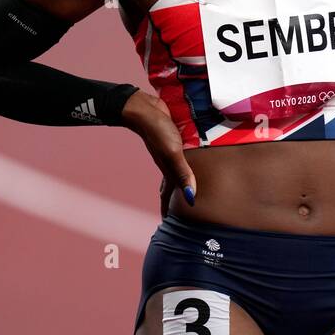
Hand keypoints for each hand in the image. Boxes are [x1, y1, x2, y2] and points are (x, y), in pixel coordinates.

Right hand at [122, 90, 195, 218]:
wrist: (143, 109)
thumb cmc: (158, 131)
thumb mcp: (173, 152)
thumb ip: (182, 173)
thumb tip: (191, 198)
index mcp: (168, 170)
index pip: (168, 197)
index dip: (168, 211)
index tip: (168, 226)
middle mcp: (169, 164)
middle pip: (171, 187)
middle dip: (173, 202)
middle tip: (176, 215)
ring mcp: (169, 153)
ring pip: (175, 173)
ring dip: (178, 184)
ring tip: (182, 194)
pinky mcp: (172, 141)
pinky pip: (178, 159)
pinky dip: (180, 167)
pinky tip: (184, 163)